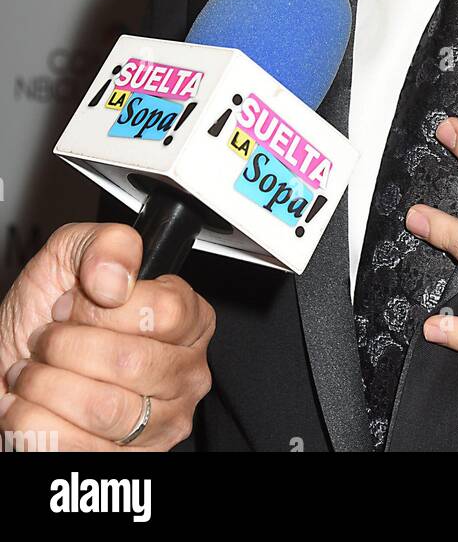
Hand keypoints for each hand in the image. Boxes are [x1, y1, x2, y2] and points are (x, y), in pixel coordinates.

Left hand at [0, 222, 213, 450]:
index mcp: (190, 319)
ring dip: (47, 385)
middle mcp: (186, 374)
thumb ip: (104, 244)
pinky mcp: (128, 463)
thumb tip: (117, 277)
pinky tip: (29, 406)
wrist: (12, 368)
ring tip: (34, 373)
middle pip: (131, 362)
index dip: (105, 308)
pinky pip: (76, 449)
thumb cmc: (46, 317)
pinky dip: (34, 423)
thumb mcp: (69, 255)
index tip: (74, 304)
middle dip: (66, 347)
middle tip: (47, 339)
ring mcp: (161, 425)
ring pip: (103, 409)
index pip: (165, 310)